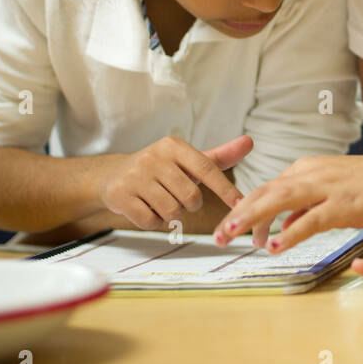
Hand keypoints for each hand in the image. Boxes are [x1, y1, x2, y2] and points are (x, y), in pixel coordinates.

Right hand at [97, 135, 249, 229]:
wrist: (112, 175)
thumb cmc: (161, 169)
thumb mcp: (187, 161)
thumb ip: (219, 156)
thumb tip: (250, 141)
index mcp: (174, 146)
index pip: (207, 168)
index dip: (225, 189)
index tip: (240, 204)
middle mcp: (154, 157)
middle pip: (191, 196)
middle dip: (190, 204)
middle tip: (177, 196)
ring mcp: (135, 177)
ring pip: (172, 211)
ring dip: (171, 213)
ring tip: (159, 200)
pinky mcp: (121, 196)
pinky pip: (151, 221)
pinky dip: (153, 221)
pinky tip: (145, 207)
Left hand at [213, 153, 362, 249]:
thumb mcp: (333, 190)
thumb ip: (307, 205)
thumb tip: (284, 224)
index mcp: (307, 168)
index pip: (267, 188)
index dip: (245, 209)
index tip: (231, 230)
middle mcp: (312, 173)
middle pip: (265, 192)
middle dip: (237, 214)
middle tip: (217, 235)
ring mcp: (328, 187)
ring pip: (281, 200)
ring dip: (252, 219)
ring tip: (232, 236)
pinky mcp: (344, 204)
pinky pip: (310, 219)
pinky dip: (289, 232)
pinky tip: (273, 246)